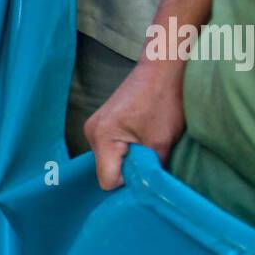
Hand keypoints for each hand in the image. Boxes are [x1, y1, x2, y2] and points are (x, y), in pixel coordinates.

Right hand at [83, 60, 185, 189]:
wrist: (163, 66)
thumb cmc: (163, 98)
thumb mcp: (161, 140)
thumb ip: (149, 169)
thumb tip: (147, 189)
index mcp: (102, 137)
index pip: (108, 181)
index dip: (129, 183)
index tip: (147, 172)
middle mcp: (91, 133)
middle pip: (106, 171)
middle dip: (128, 170)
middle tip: (151, 156)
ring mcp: (94, 127)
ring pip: (109, 160)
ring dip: (129, 159)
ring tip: (148, 143)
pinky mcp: (102, 123)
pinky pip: (111, 149)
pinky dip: (127, 149)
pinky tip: (142, 136)